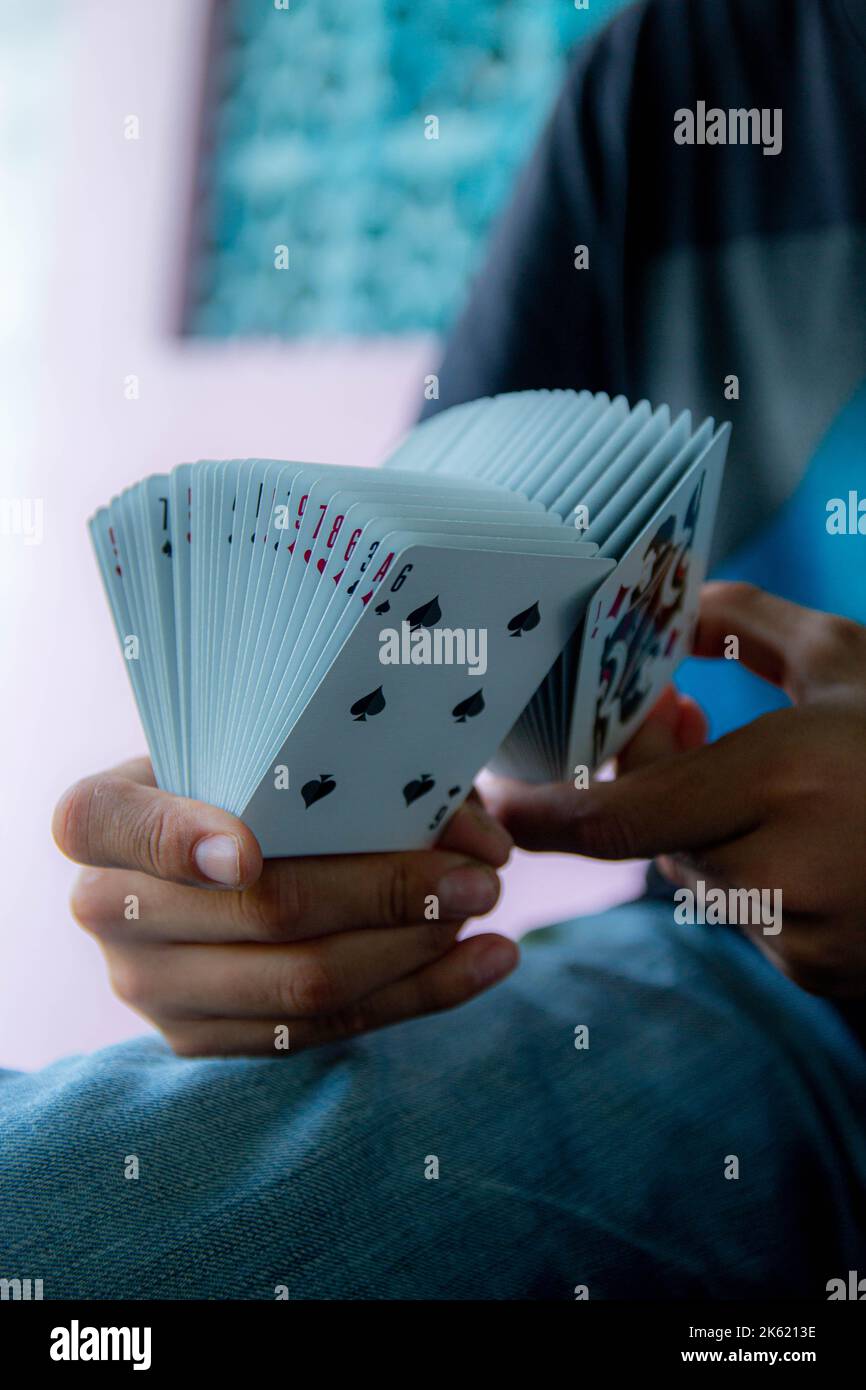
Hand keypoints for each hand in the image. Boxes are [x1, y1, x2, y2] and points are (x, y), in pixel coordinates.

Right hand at [53, 761, 516, 1055]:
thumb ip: (358, 773)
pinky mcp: (203, 1041)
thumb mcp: (272, 754)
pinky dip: (420, 995)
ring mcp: (150, 988)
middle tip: (477, 874)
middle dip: (384, 892)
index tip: (250, 850)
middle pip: (259, 911)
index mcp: (102, 818)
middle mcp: (107, 908)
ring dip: (414, 949)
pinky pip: (323, 1031)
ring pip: (303, 984)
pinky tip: (487, 960)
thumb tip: (477, 840)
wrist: (212, 854)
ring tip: (485, 905)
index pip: (104, 824)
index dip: (175, 838)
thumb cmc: (251, 781)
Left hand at [486, 582, 865, 997]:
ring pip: (698, 881)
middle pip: (654, 843)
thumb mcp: (848, 655)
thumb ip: (743, 625)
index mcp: (785, 780)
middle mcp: (788, 870)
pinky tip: (799, 828)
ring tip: (757, 768)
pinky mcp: (824, 973)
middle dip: (647, 787)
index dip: (546, 816)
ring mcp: (808, 936)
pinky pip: (745, 916)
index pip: (620, 819)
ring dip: (703, 828)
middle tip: (666, 722)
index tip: (496, 800)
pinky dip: (748, 869)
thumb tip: (667, 603)